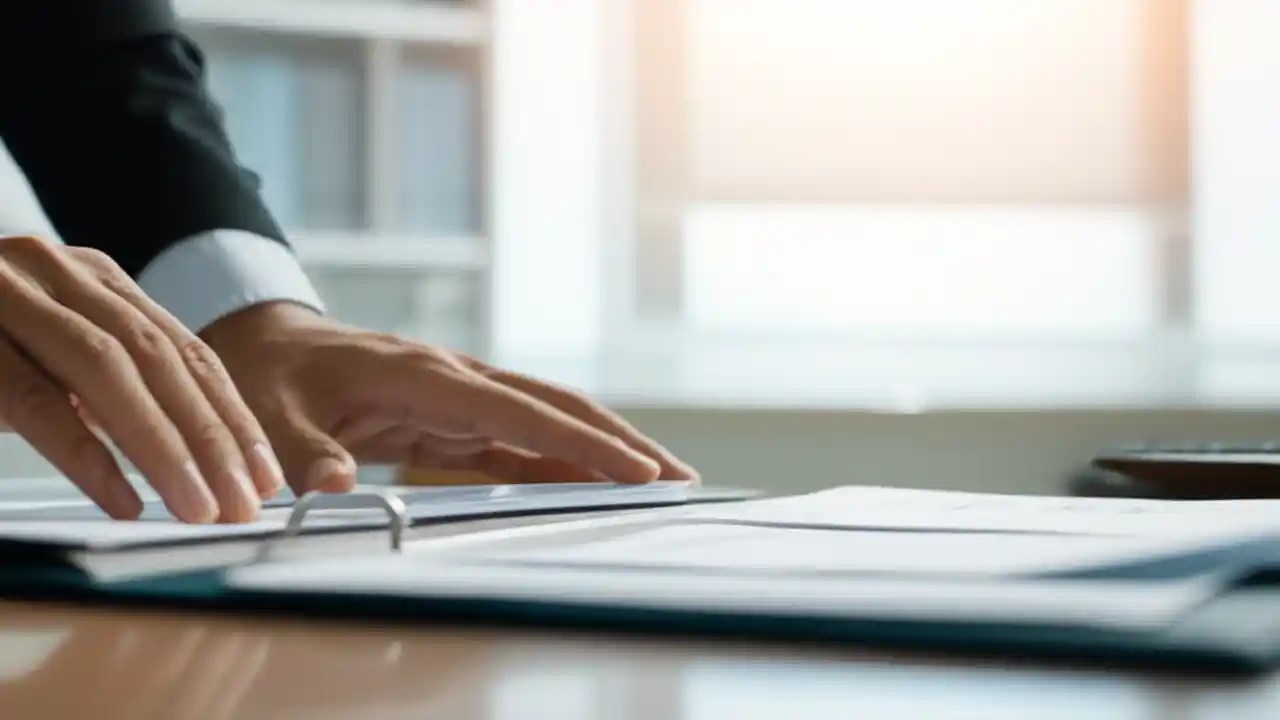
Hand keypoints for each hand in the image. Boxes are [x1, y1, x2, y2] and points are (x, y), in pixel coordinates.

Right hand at [0, 236, 284, 522]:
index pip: (186, 349)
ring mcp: (6, 293)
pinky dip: (85, 452)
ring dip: (163, 446)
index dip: (231, 414)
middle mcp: (58, 272)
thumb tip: (190, 453)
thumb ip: (105, 384)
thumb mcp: (48, 348)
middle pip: (160, 359)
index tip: (265, 474)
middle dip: (212, 437)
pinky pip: (32, 398)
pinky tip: (123, 498)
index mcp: (92, 278)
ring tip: (199, 507)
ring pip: (107, 372)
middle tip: (244, 503)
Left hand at [200, 302, 697, 491]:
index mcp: (421, 376)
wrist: (267, 342)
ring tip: (659, 482)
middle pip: (554, 407)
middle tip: (678, 480)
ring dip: (604, 448)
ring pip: (548, 419)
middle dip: (618, 442)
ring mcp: (461, 395)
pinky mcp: (455, 417)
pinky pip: (520, 439)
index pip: (515, 412)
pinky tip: (596, 482)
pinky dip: (563, 460)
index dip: (575, 442)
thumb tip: (338, 490)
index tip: (632, 469)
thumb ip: (305, 452)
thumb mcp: (271, 414)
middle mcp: (455, 379)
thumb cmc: (270, 374)